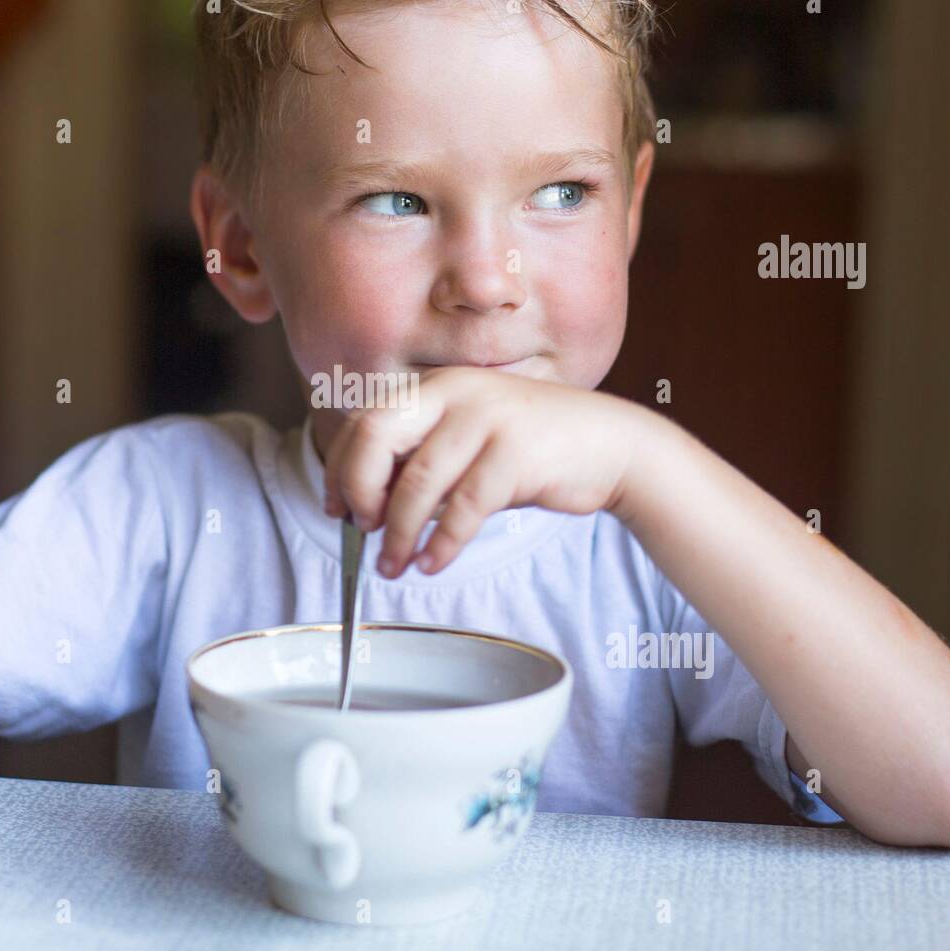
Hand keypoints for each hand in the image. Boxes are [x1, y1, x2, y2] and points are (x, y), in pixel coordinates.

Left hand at [322, 367, 652, 576]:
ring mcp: (487, 418)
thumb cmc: (534, 447)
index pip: (365, 420)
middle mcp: (456, 392)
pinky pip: (463, 508)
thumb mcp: (470, 438)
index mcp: (438, 385)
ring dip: (398, 533)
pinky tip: (433, 563)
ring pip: (417, 481)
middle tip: (362, 528)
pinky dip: (442, 544)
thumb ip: (423, 457)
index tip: (336, 506)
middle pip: (376, 437)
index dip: (341, 468)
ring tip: (394, 565)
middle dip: (359, 489)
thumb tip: (369, 502)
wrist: (613, 444)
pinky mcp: (516, 454)